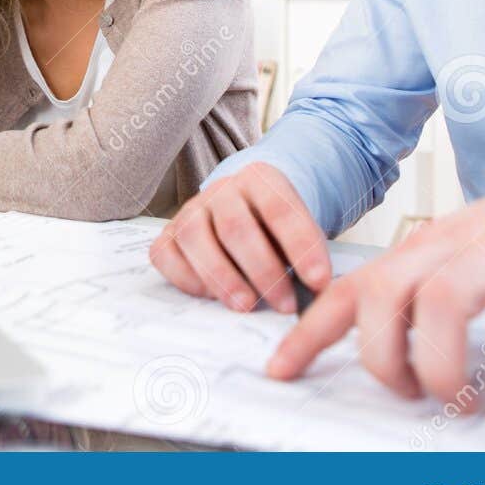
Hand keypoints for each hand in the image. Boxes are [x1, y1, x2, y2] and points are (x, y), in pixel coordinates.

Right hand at [149, 162, 332, 313]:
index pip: (280, 209)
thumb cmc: (276, 229)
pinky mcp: (169, 234)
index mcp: (261, 179)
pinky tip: (210, 296)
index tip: (319, 282)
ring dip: (222, 277)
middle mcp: (221, 189)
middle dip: (263, 270)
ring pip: (195, 237)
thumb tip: (319, 295)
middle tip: (284, 304)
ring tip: (247, 306)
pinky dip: (186, 278)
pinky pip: (165, 254)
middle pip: (235, 227)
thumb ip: (306, 255)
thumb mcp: (298, 230)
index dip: (301, 246)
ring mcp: (191, 210)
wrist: (247, 210)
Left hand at [266, 154, 484, 450]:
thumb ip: (416, 292)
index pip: (351, 287)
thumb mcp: (455, 255)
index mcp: (425, 248)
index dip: (310, 332)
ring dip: (443, 366)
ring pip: (446, 302)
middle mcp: (461, 244)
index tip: (280, 370)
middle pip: (384, 292)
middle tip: (409, 392)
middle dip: (382, 356)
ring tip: (462, 402)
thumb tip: (383, 352)